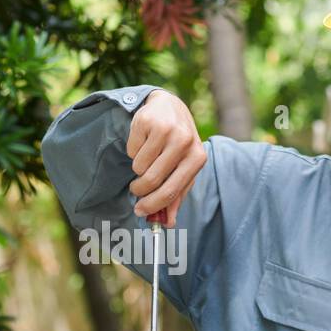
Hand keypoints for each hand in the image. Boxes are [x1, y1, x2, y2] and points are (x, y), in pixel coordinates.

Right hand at [126, 89, 206, 227]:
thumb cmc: (177, 144)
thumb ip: (175, 195)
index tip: (140, 212)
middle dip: (139, 191)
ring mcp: (167, 130)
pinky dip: (133, 152)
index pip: (172, 191)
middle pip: (152, 180)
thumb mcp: (182, 168)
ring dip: (137, 168)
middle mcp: (185, 142)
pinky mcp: (148, 121)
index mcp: (198, 157)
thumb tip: (167, 223)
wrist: (169, 107)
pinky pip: (132, 150)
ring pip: (139, 167)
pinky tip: (144, 142)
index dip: (153, 205)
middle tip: (136, 190)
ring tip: (147, 157)